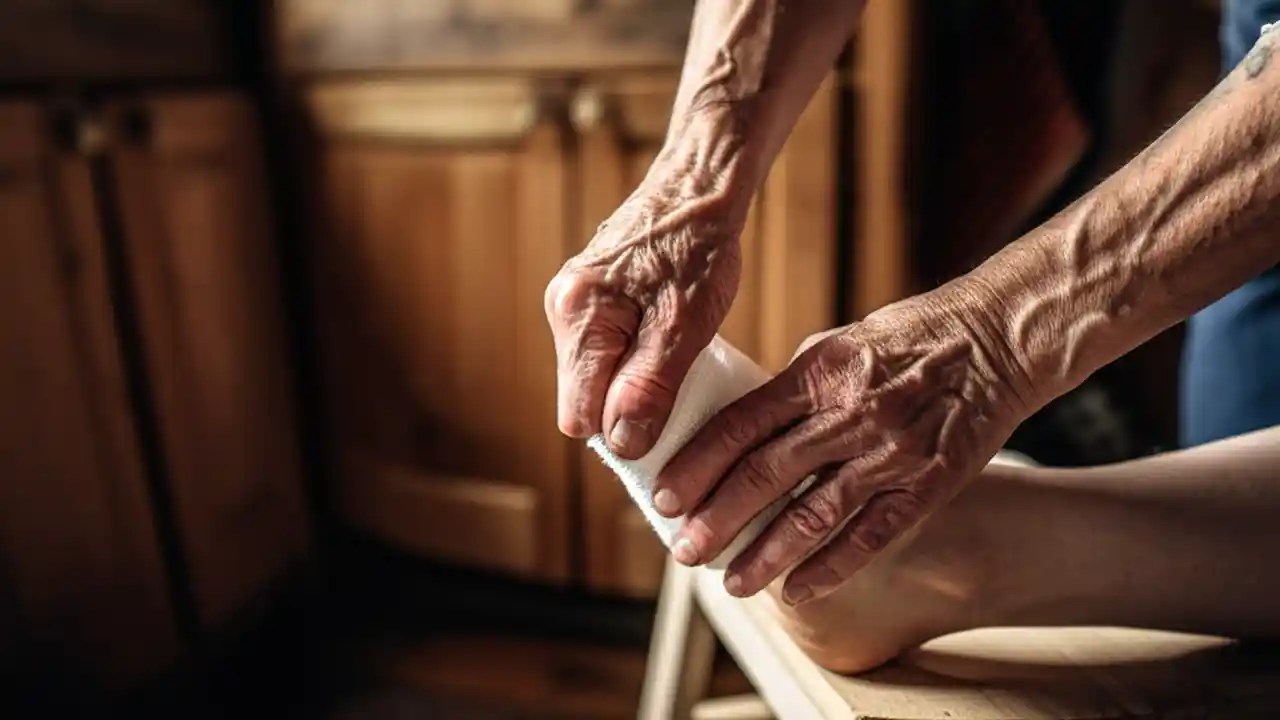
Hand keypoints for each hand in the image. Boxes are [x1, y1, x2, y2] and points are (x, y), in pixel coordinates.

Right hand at [544, 152, 749, 458]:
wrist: (700, 187)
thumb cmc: (699, 247)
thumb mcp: (685, 325)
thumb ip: (649, 386)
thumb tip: (623, 444)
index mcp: (577, 315)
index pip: (580, 414)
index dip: (622, 427)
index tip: (666, 414)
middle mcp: (562, 309)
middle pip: (583, 399)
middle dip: (626, 404)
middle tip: (678, 378)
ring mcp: (572, 303)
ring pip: (595, 378)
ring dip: (633, 381)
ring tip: (675, 349)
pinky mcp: (590, 300)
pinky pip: (603, 354)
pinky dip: (634, 359)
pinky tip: (664, 339)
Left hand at [653, 292, 1033, 603]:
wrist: (995, 340)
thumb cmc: (910, 340)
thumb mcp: (838, 344)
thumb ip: (793, 388)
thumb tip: (743, 426)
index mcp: (817, 373)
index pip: (738, 425)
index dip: (697, 466)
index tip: (666, 497)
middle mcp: (848, 414)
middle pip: (763, 475)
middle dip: (716, 519)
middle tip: (685, 551)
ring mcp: (888, 453)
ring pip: (812, 515)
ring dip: (765, 554)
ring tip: (732, 583)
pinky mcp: (926, 485)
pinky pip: (870, 536)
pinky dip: (830, 568)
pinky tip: (797, 591)